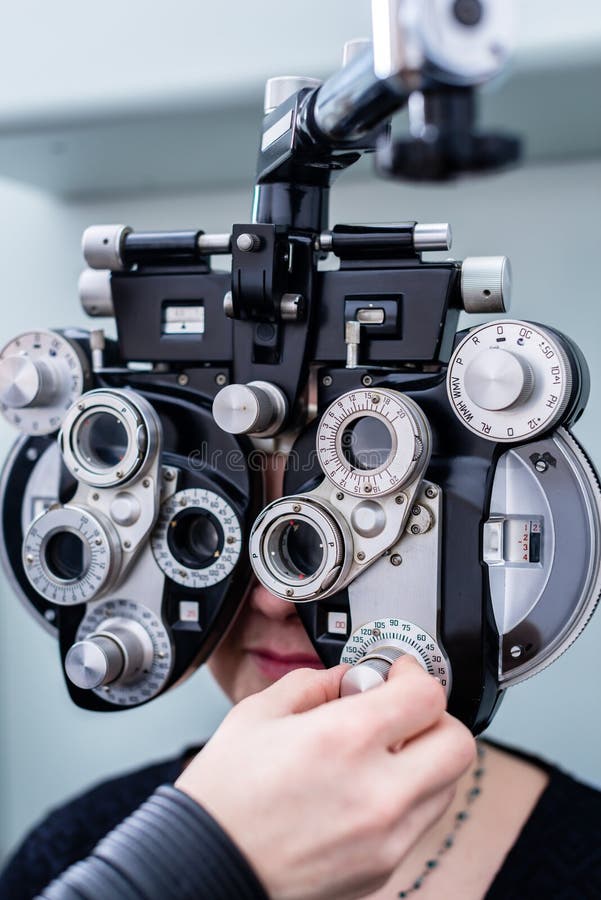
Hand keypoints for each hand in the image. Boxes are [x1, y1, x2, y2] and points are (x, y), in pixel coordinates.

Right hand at [176, 657, 474, 899]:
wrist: (205, 869)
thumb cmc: (224, 796)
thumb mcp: (258, 713)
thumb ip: (314, 683)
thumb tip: (350, 677)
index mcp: (344, 740)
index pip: (427, 695)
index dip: (415, 673)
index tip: (398, 673)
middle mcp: (378, 792)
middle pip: (458, 744)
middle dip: (434, 718)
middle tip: (402, 712)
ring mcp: (386, 838)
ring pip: (447, 785)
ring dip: (425, 759)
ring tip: (381, 753)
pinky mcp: (384, 869)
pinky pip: (420, 821)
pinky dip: (407, 797)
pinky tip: (365, 789)